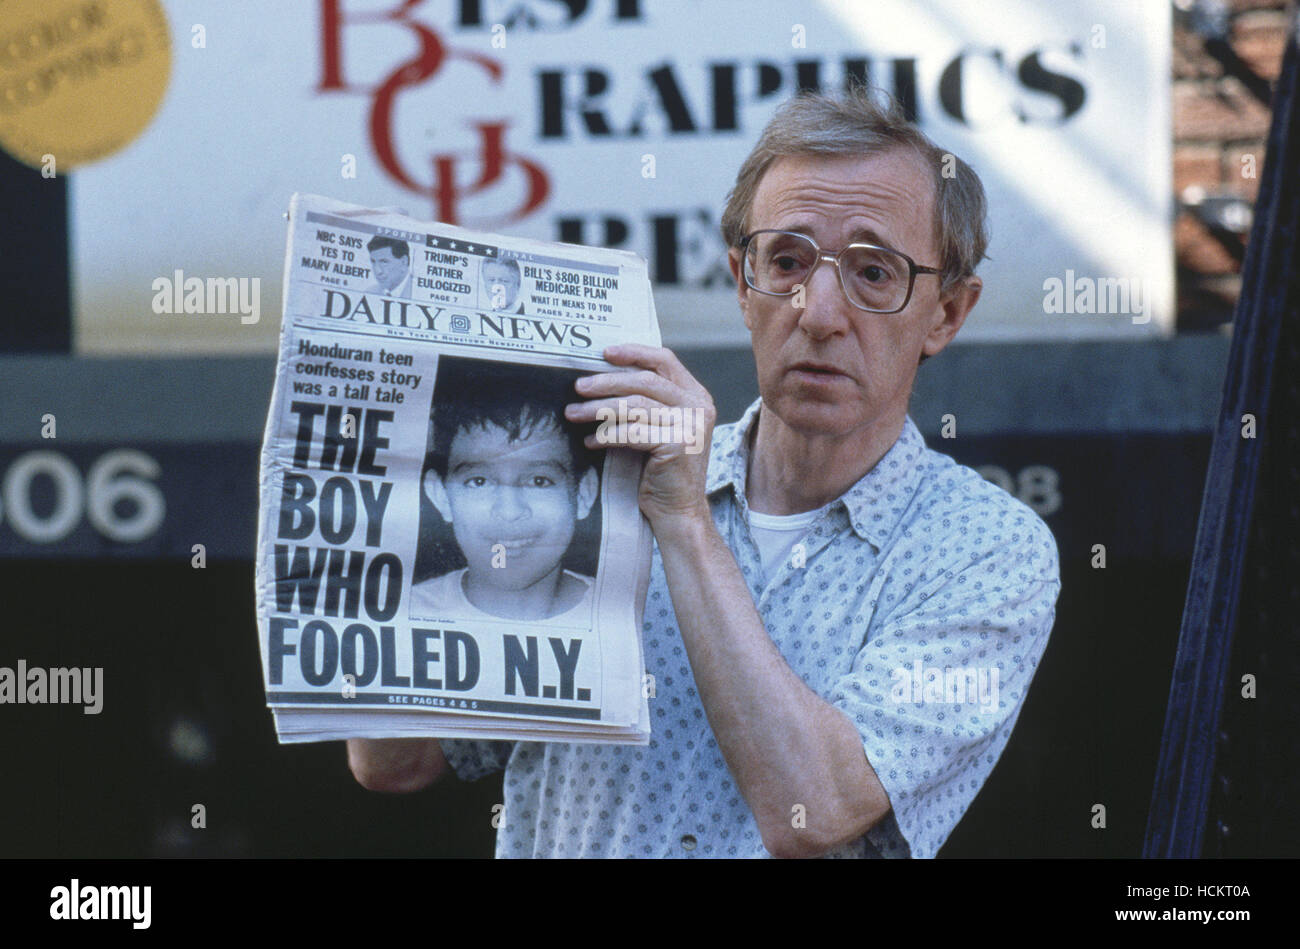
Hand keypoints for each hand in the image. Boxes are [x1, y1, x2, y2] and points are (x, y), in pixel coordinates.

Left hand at [566, 343, 716, 528]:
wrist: (678, 511)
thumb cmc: (661, 471)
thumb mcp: (659, 428)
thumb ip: (647, 402)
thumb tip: (602, 377)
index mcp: (696, 396)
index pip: (664, 361)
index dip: (634, 353)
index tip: (604, 353)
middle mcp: (699, 407)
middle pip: (645, 381)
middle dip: (606, 382)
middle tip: (578, 386)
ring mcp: (691, 425)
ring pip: (634, 406)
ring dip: (598, 409)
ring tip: (574, 413)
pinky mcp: (678, 445)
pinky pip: (632, 433)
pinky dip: (606, 436)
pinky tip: (590, 441)